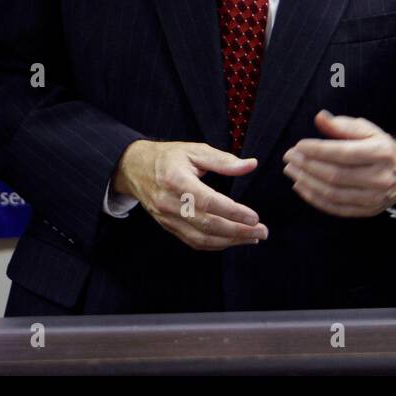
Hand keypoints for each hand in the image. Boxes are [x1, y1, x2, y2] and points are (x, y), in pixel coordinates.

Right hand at [113, 140, 268, 250]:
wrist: (134, 168)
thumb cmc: (167, 157)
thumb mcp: (194, 150)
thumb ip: (223, 160)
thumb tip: (250, 165)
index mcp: (176, 180)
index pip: (208, 201)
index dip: (233, 212)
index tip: (254, 217)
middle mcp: (169, 203)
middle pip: (207, 224)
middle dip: (238, 231)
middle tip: (261, 231)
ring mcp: (167, 218)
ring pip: (201, 238)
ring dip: (230, 241)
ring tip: (252, 238)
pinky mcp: (168, 227)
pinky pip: (193, 241)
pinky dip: (215, 245)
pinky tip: (232, 240)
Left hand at [283, 110, 395, 217]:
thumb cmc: (382, 147)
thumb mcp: (367, 130)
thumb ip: (342, 125)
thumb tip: (319, 117)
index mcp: (381, 152)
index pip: (343, 152)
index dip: (317, 150)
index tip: (298, 145)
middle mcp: (380, 177)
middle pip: (335, 174)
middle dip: (307, 165)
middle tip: (288, 157)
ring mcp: (375, 198)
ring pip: (333, 193)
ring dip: (307, 182)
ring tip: (291, 171)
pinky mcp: (368, 211)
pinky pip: (336, 208)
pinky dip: (315, 198)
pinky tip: (301, 187)